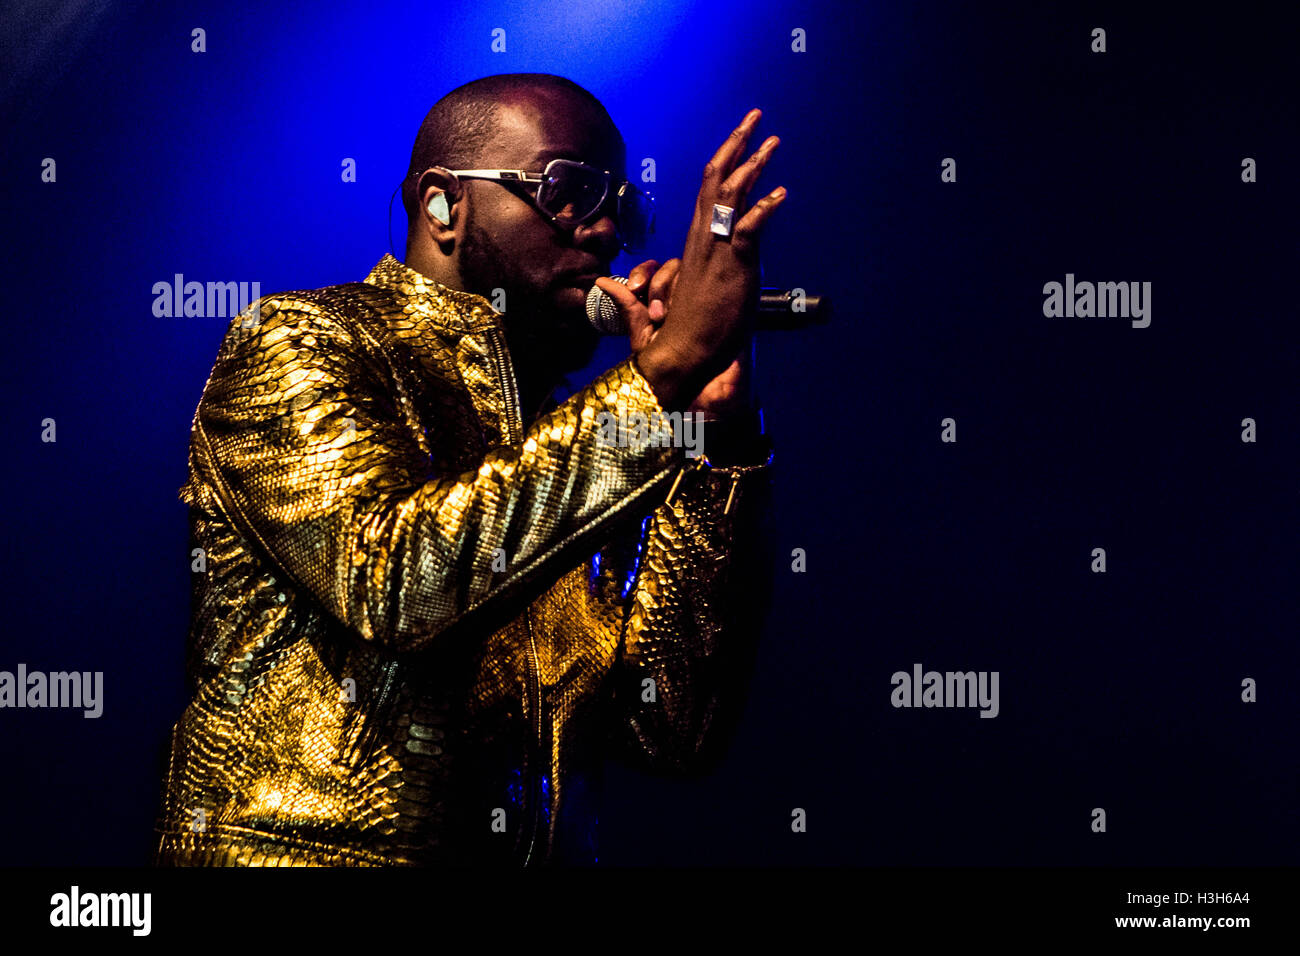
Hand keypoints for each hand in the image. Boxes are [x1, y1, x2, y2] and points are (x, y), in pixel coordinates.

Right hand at [595, 107, 784, 411]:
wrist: (678, 356)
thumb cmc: (678, 334)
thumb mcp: (668, 301)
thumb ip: (646, 288)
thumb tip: (606, 285)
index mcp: (695, 244)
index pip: (708, 192)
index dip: (724, 161)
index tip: (740, 139)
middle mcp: (704, 240)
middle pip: (717, 180)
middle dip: (737, 145)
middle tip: (755, 117)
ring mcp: (717, 251)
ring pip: (732, 195)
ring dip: (754, 165)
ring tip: (773, 141)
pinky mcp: (731, 267)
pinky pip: (749, 229)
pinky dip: (765, 209)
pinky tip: (781, 193)